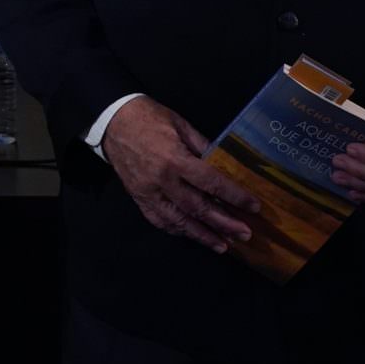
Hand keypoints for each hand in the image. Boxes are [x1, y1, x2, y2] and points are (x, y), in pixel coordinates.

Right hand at [101, 97, 258, 253]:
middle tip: (245, 235)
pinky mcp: (138, 197)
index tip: (254, 206)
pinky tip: (191, 235)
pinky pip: (159, 220)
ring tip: (223, 246)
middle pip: (198, 208)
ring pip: (179, 220)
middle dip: (224, 223)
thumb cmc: (148, 117)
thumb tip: (222, 163)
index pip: (211, 184)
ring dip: (203, 235)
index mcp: (175, 160)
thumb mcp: (180, 124)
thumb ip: (202, 146)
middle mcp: (163, 181)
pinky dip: (176, 230)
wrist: (111, 120)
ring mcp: (148, 192)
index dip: (234, 196)